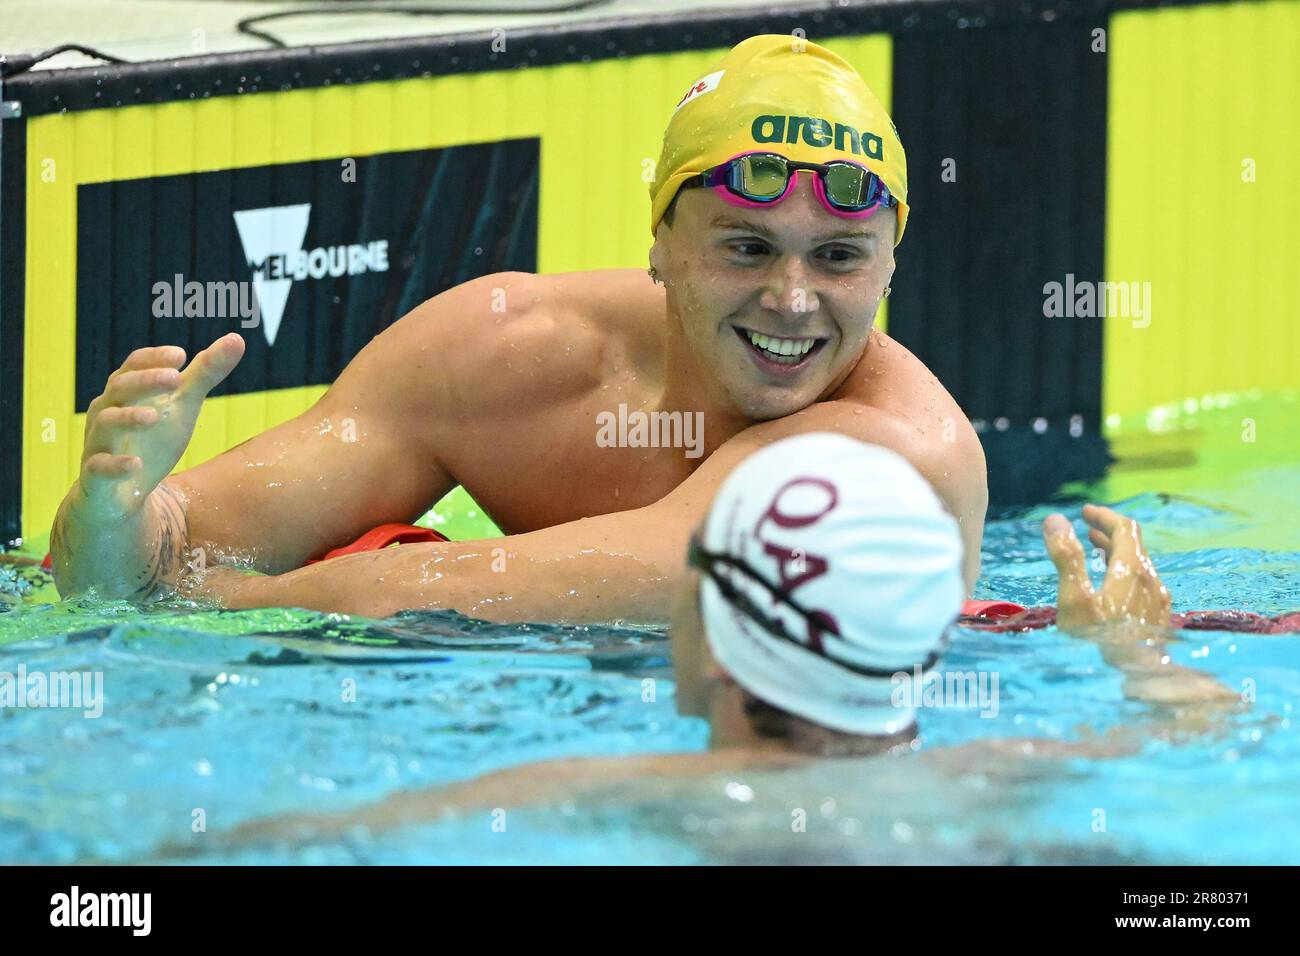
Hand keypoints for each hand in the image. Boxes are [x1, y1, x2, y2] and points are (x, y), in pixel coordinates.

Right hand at [75, 334, 244, 521]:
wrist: (123, 494)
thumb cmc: (152, 440)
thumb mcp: (183, 405)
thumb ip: (205, 373)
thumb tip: (238, 338)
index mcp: (125, 392)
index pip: (133, 366)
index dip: (153, 359)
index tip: (181, 355)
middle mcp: (107, 412)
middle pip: (119, 388)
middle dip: (146, 382)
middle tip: (176, 378)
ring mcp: (98, 443)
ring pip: (105, 424)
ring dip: (129, 418)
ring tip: (154, 416)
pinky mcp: (96, 476)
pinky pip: (99, 467)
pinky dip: (117, 465)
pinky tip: (137, 464)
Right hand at [1042, 504, 1171, 632]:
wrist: (1137, 679)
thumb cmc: (1100, 640)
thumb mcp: (1074, 597)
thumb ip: (1066, 557)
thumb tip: (1056, 520)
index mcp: (1132, 569)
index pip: (1124, 528)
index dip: (1104, 516)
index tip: (1084, 512)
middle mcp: (1151, 580)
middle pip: (1133, 545)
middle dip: (1108, 533)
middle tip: (1086, 529)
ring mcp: (1157, 600)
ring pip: (1138, 565)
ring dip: (1115, 553)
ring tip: (1096, 552)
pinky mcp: (1158, 618)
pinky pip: (1142, 584)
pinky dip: (1124, 572)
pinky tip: (1111, 588)